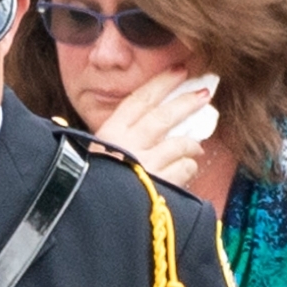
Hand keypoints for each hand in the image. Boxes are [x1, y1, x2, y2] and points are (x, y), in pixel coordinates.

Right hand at [91, 68, 211, 186]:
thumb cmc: (82, 185)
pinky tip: (185, 170)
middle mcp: (128, 145)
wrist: (86, 216)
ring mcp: (146, 165)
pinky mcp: (160, 186)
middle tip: (205, 93)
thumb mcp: (84, 157)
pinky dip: (187, 168)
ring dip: (191, 144)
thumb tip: (81, 121)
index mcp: (109, 134)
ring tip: (195, 146)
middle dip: (187, 102)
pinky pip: (184, 170)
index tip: (179, 70)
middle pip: (164, 116)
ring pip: (180, 144)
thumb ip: (101, 140)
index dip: (161, 84)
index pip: (139, 101)